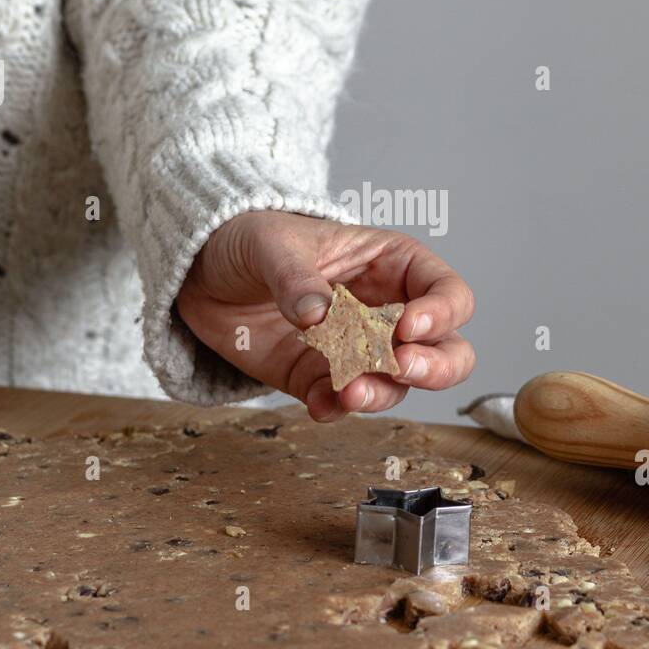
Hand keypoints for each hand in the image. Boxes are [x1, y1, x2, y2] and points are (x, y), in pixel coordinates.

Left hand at [176, 210, 475, 421]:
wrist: (201, 273)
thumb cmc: (251, 239)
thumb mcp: (271, 242)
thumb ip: (296, 275)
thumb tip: (319, 313)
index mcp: (392, 265)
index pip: (447, 291)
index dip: (442, 313)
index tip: (407, 327)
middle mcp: (386, 311)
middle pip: (447, 350)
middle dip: (435, 367)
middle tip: (400, 367)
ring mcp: (356, 351)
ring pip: (399, 385)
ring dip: (382, 394)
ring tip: (350, 394)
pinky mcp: (321, 379)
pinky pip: (343, 403)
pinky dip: (336, 409)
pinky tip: (320, 406)